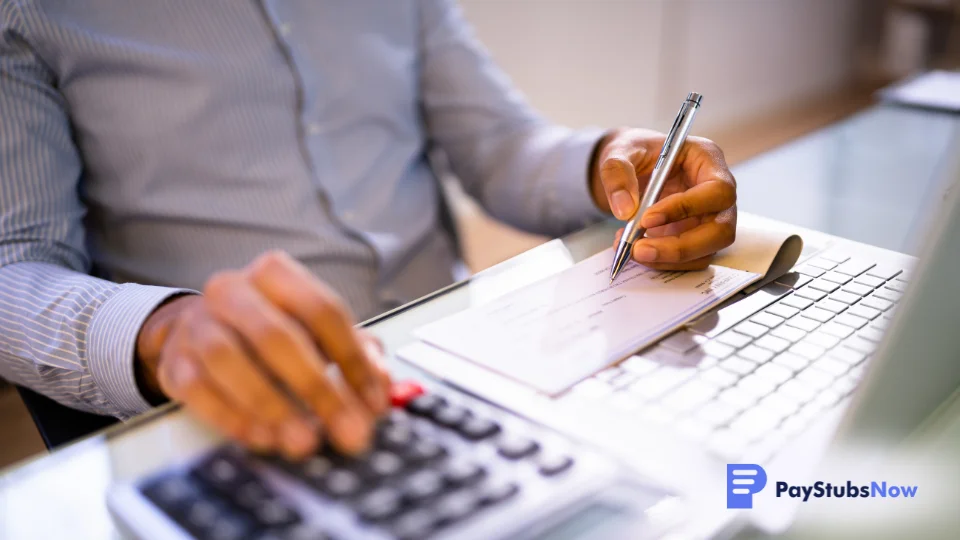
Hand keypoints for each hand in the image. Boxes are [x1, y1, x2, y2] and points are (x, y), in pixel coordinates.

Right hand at [135, 251, 390, 459]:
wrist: (195, 330)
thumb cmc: (268, 330)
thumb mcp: (316, 331)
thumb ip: (356, 351)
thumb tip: (382, 383)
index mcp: (275, 273)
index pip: (322, 311)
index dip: (353, 359)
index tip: (373, 402)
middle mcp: (232, 291)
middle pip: (277, 336)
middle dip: (317, 389)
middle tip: (346, 429)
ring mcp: (197, 324)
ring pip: (231, 361)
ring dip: (272, 406)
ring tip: (303, 441)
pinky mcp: (175, 360)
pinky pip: (199, 390)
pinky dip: (233, 417)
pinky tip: (263, 437)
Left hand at [590, 128, 736, 269]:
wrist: (631, 168)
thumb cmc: (635, 152)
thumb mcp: (619, 151)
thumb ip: (617, 173)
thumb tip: (625, 210)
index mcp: (708, 160)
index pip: (716, 190)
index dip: (686, 208)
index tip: (647, 219)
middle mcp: (716, 192)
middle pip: (720, 230)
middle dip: (680, 247)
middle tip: (639, 250)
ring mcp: (709, 218)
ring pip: (706, 251)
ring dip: (669, 258)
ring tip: (632, 250)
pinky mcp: (695, 238)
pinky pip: (688, 259)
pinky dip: (662, 262)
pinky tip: (637, 250)